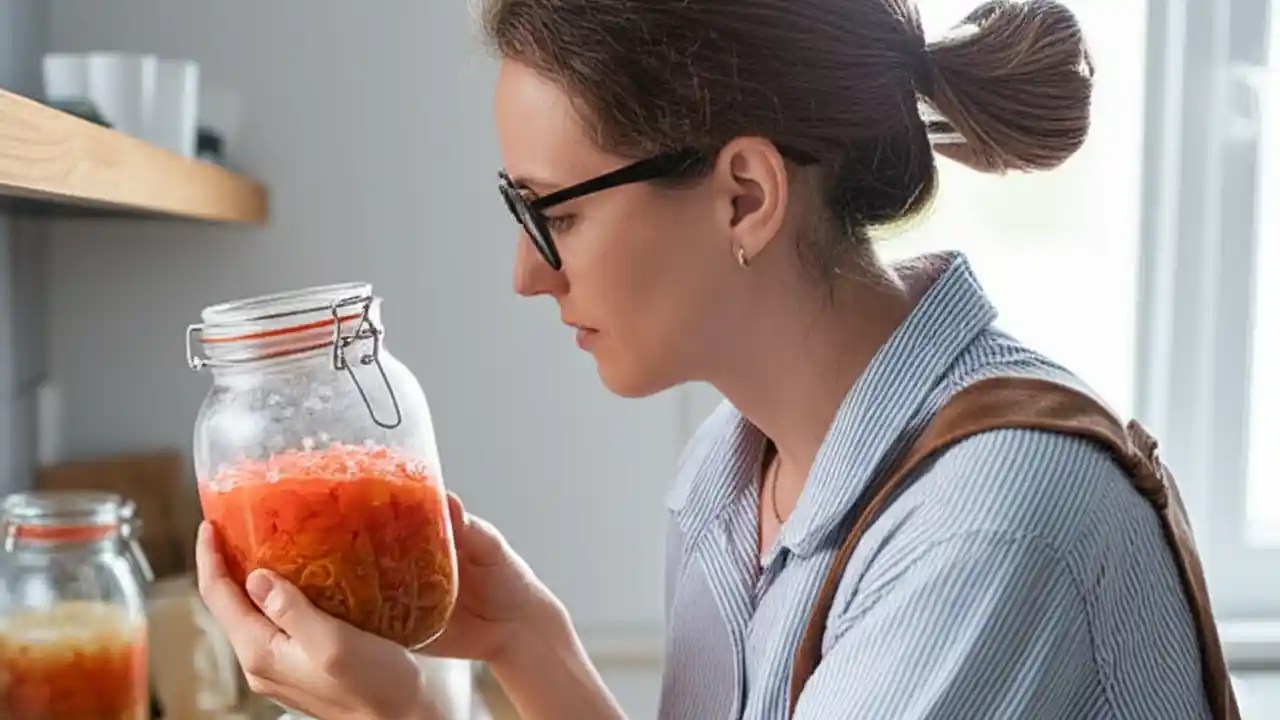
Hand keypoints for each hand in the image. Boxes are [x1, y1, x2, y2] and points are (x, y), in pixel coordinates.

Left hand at [195, 494, 567, 718]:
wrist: (404, 719)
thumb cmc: (376, 687)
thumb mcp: (333, 643)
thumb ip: (292, 611)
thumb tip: (255, 577)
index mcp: (262, 654)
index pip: (219, 599)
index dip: (210, 559)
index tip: (211, 524)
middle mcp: (264, 662)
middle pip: (230, 606)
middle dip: (227, 564)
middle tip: (236, 524)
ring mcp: (282, 665)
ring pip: (253, 613)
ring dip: (252, 576)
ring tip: (264, 540)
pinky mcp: (304, 663)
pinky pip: (277, 621)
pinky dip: (278, 592)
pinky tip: (300, 575)